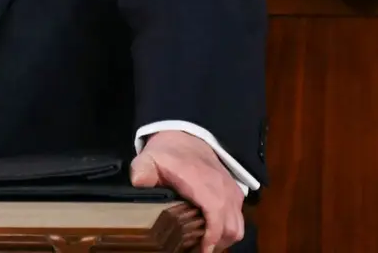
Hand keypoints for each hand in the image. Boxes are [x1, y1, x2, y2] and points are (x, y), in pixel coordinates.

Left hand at [129, 130, 243, 252]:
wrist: (185, 136)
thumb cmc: (167, 152)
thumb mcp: (149, 159)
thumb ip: (142, 172)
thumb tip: (139, 184)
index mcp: (202, 182)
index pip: (216, 214)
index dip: (211, 237)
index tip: (201, 250)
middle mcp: (222, 188)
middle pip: (231, 228)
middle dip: (217, 244)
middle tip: (197, 250)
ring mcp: (231, 190)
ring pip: (238, 226)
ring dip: (224, 239)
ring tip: (204, 244)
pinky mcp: (235, 192)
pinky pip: (239, 217)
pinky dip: (228, 229)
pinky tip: (210, 232)